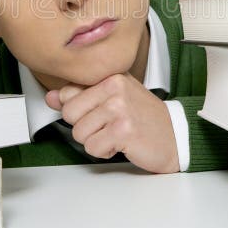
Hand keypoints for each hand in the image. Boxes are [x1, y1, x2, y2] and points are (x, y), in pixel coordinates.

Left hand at [45, 73, 179, 173]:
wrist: (175, 135)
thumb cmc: (144, 117)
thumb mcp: (113, 98)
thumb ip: (80, 95)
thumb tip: (52, 97)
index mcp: (111, 75)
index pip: (68, 92)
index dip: (79, 110)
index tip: (98, 112)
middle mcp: (114, 87)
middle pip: (70, 114)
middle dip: (85, 127)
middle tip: (109, 125)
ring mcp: (119, 108)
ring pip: (79, 133)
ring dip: (96, 141)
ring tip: (116, 134)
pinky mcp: (123, 130)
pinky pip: (92, 148)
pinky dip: (104, 152)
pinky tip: (122, 143)